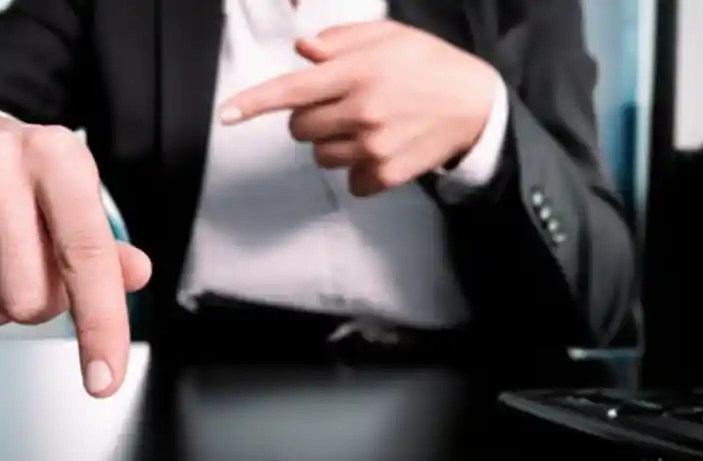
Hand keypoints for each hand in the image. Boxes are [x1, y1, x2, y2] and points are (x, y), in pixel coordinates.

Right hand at [0, 118, 152, 397]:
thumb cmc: (39, 188)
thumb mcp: (84, 205)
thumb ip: (111, 252)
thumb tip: (135, 273)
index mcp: (55, 155)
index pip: (84, 255)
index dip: (99, 324)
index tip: (105, 381)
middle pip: (27, 297)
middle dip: (39, 306)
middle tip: (36, 271)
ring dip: (0, 309)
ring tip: (4, 267)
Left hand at [219, 20, 499, 195]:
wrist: (477, 104)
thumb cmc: (428, 64)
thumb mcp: (388, 37)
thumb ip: (341, 42)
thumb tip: (302, 51)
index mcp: (356, 73)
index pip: (292, 90)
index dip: (254, 103)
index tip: (225, 115)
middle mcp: (360, 111)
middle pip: (299, 130)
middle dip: (310, 119)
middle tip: (341, 106)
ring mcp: (372, 146)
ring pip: (321, 156)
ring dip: (334, 144)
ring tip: (367, 126)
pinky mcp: (385, 174)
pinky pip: (350, 181)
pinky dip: (359, 170)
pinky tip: (381, 150)